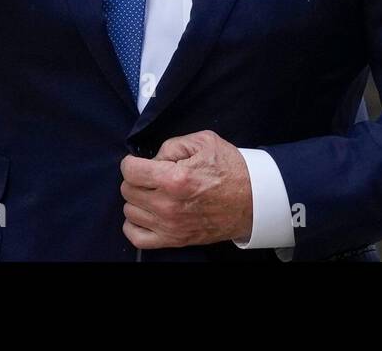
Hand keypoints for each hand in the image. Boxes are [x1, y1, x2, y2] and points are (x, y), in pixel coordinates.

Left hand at [120, 130, 253, 248]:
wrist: (253, 200)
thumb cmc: (230, 169)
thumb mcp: (203, 141)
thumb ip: (171, 145)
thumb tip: (152, 160)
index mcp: (174, 178)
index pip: (129, 170)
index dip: (132, 162)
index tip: (140, 162)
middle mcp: (168, 205)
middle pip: (127, 190)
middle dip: (137, 178)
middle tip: (153, 176)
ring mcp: (170, 226)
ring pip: (129, 211)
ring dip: (138, 199)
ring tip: (154, 193)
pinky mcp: (174, 240)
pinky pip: (137, 236)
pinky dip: (135, 224)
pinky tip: (147, 213)